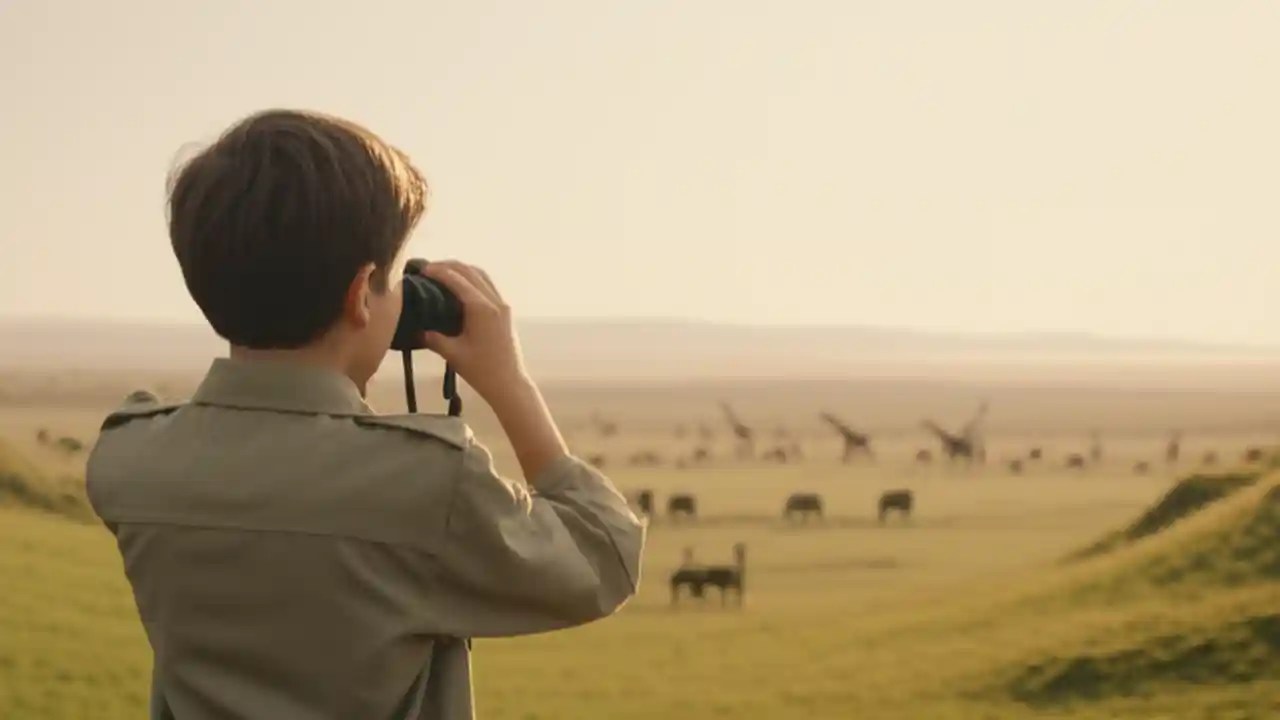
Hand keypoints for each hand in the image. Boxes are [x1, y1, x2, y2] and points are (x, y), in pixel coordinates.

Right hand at [419, 260, 529, 401]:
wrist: (509, 384)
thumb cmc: (481, 371)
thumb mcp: (453, 354)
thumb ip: (433, 338)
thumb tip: (416, 328)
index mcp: (482, 309)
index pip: (457, 280)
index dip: (438, 271)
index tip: (421, 269)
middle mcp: (495, 301)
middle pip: (471, 272)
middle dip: (449, 266)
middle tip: (428, 268)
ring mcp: (502, 305)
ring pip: (482, 276)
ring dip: (462, 270)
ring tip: (441, 273)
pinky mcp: (505, 312)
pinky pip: (488, 286)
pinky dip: (472, 279)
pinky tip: (459, 286)